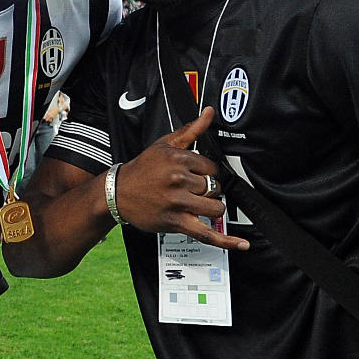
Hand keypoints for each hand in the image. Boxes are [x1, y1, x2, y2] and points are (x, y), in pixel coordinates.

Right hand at [111, 107, 249, 249]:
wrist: (117, 193)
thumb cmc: (142, 170)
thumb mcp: (164, 145)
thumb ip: (191, 130)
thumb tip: (209, 113)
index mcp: (178, 159)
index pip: (212, 168)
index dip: (206, 173)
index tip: (194, 175)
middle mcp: (179, 180)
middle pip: (214, 188)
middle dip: (206, 190)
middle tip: (189, 190)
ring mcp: (178, 202)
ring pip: (215, 207)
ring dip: (210, 208)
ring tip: (195, 204)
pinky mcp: (176, 222)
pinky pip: (206, 233)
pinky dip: (225, 240)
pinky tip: (241, 245)